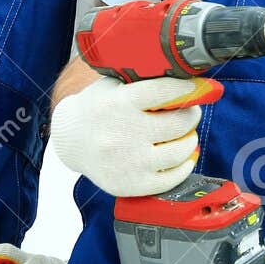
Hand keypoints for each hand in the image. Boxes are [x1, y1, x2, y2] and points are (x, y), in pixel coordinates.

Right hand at [49, 76, 203, 195]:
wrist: (69, 141)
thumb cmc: (97, 108)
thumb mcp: (113, 84)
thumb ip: (144, 80)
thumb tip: (187, 79)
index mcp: (119, 103)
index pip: (165, 91)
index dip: (187, 89)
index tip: (195, 88)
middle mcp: (123, 133)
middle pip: (178, 123)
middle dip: (191, 115)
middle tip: (190, 112)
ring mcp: (127, 161)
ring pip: (179, 151)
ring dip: (190, 140)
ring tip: (186, 134)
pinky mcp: (129, 184)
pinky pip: (171, 179)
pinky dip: (184, 166)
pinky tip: (184, 157)